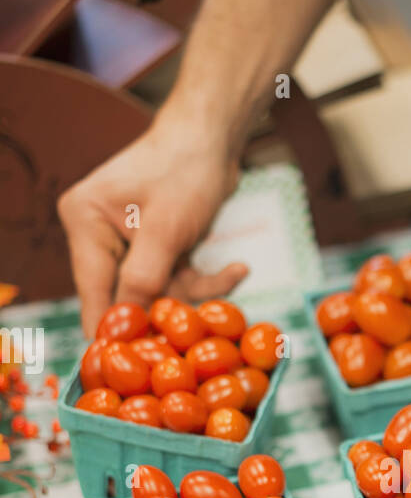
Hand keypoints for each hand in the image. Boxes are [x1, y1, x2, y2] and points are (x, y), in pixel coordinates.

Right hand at [58, 116, 248, 336]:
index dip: (113, 329)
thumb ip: (144, 279)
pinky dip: (206, 279)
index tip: (135, 362)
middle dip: (166, 309)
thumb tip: (128, 326)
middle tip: (195, 332)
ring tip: (232, 274)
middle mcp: (100, 235)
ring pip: (158, 291)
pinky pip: (177, 278)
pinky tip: (237, 268)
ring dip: (196, 292)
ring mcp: (129, 243)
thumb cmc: (186, 169)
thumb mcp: (166, 229)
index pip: (94, 291)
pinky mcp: (158, 248)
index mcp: (86, 224)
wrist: (216, 135)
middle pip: (127, 295)